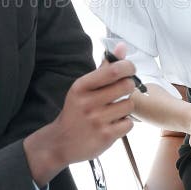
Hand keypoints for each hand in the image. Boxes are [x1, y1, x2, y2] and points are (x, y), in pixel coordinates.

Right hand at [23, 43, 135, 185]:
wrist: (61, 142)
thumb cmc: (76, 110)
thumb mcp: (84, 87)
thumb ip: (104, 67)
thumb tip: (122, 47)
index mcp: (81, 86)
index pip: (113, 70)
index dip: (128, 67)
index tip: (129, 70)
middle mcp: (88, 102)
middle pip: (126, 86)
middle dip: (128, 87)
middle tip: (121, 92)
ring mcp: (97, 120)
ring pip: (129, 105)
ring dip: (126, 107)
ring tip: (114, 111)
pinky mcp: (105, 136)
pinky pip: (128, 123)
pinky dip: (124, 123)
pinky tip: (113, 124)